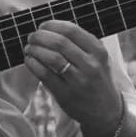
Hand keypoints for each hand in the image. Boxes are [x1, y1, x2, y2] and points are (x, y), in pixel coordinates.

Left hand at [23, 20, 122, 136]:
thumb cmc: (96, 79)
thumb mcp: (98, 58)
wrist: (106, 111)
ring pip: (51, 57)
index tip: (42, 26)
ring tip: (29, 48)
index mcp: (98, 51)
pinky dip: (33, 64)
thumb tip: (49, 27)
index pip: (71, 30)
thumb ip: (80, 43)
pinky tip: (29, 60)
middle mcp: (91, 65)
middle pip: (59, 42)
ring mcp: (79, 81)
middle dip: (40, 36)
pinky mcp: (66, 95)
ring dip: (35, 49)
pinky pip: (45, 75)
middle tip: (32, 37)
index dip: (51, 25)